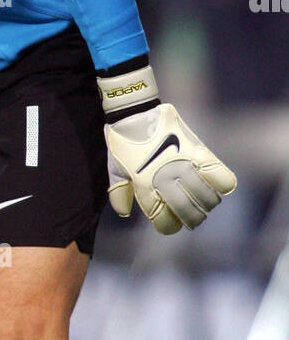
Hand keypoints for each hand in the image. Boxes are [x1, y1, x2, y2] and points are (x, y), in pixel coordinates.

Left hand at [105, 102, 236, 234]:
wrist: (133, 112)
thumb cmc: (123, 142)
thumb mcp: (114, 170)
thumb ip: (119, 193)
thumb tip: (124, 213)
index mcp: (145, 189)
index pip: (165, 222)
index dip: (171, 226)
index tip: (174, 222)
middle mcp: (165, 180)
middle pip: (189, 213)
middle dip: (194, 218)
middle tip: (196, 215)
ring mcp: (182, 165)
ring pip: (207, 198)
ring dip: (209, 203)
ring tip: (207, 200)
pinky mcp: (197, 150)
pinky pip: (219, 174)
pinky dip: (224, 183)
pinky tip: (220, 184)